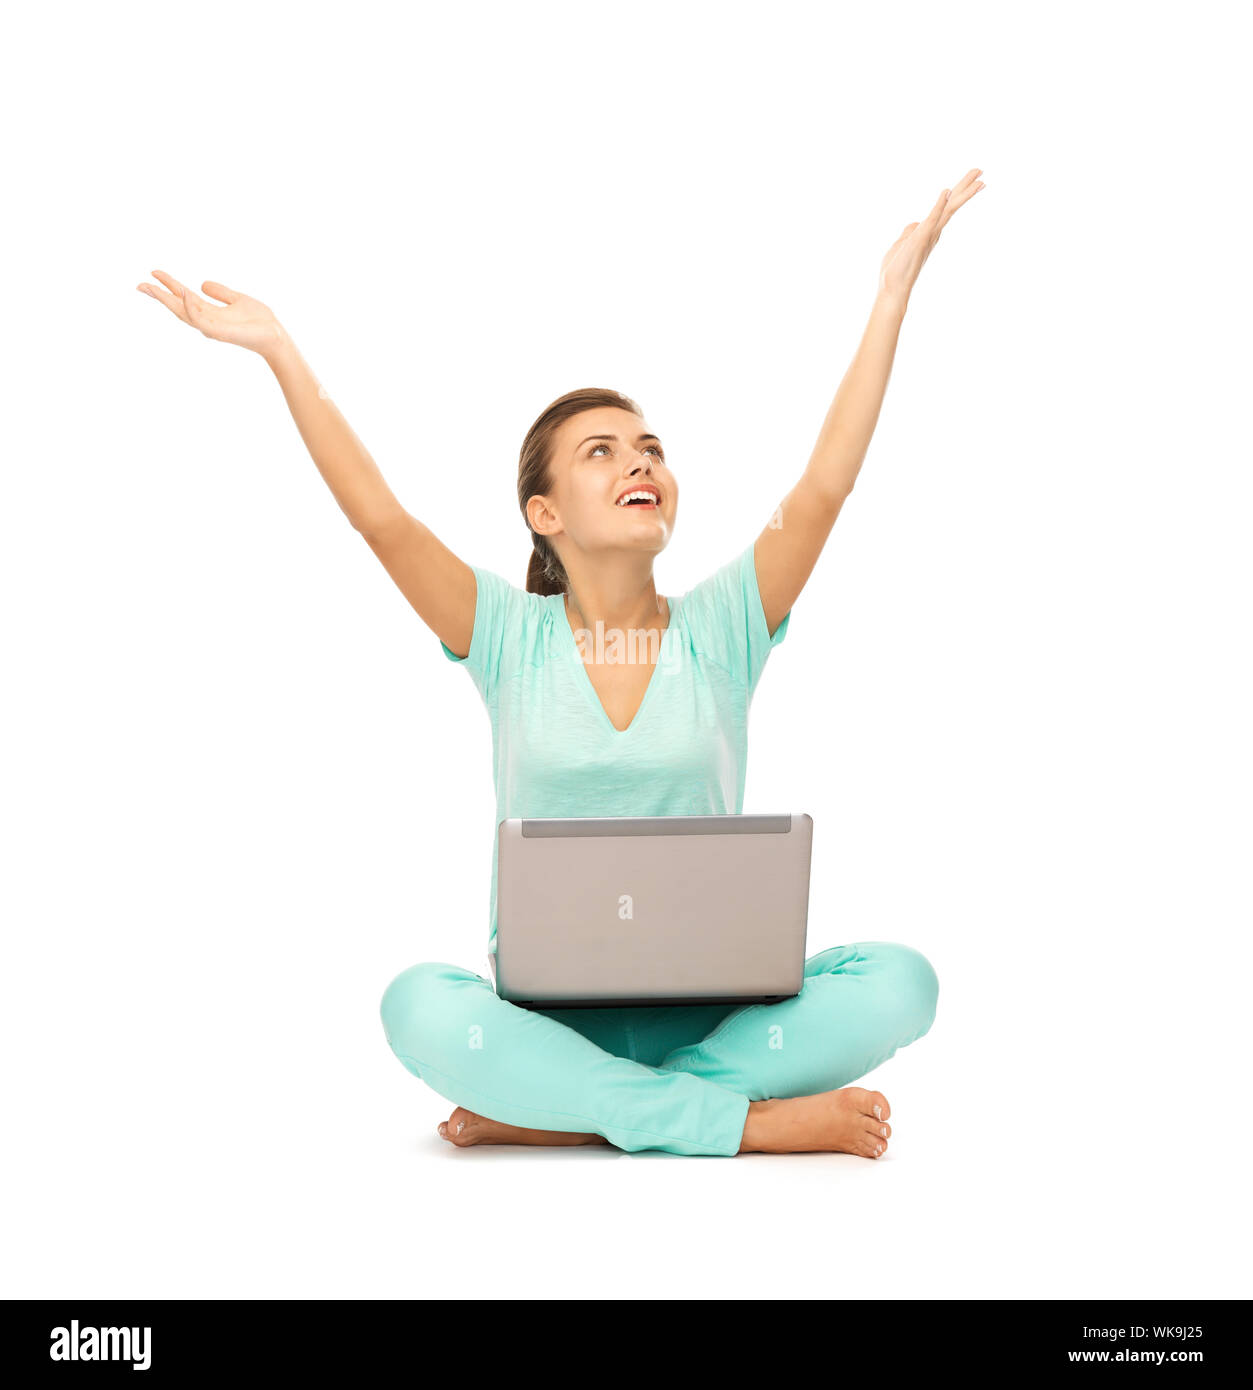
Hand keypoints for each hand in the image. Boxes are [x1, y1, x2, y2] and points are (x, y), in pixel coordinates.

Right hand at [136, 270, 289, 358]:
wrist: (275, 335)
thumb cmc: (259, 321)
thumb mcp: (237, 299)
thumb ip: (220, 292)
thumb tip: (202, 283)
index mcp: (209, 312)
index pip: (183, 297)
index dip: (168, 286)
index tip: (153, 273)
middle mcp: (206, 320)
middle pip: (177, 307)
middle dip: (159, 296)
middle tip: (139, 285)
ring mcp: (212, 328)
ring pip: (184, 313)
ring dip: (168, 300)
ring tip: (153, 287)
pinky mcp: (221, 333)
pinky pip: (202, 320)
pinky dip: (192, 308)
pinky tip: (184, 295)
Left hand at [879, 169, 984, 304]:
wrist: (893, 288)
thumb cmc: (896, 270)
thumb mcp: (902, 244)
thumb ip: (910, 231)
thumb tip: (915, 223)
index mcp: (929, 231)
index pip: (947, 208)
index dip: (958, 193)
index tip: (974, 181)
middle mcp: (934, 232)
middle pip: (953, 205)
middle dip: (966, 188)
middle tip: (981, 171)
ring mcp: (929, 234)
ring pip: (949, 209)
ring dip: (963, 193)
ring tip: (979, 179)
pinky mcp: (920, 238)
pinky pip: (932, 218)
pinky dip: (939, 205)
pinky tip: (946, 192)